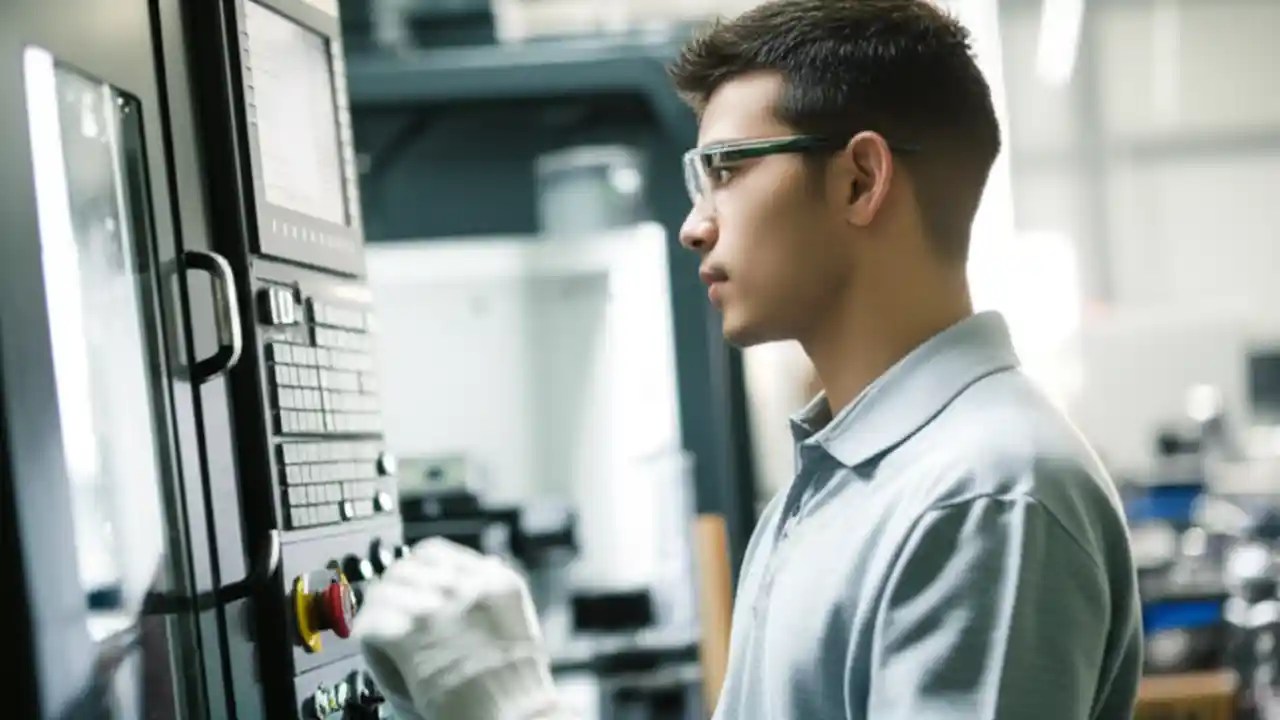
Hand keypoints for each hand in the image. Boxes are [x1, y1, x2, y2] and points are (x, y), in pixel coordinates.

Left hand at [353, 538, 572, 719]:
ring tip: (384, 633)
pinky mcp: (411, 637)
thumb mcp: (518, 622)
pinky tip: (378, 648)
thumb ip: (492, 593)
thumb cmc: (519, 685)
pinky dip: (369, 637)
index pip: (433, 552)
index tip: (409, 585)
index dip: (414, 570)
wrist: (515, 717)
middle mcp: (464, 585)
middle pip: (403, 569)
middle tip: (389, 612)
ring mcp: (436, 608)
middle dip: (392, 591)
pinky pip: (371, 623)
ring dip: (379, 614)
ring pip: (382, 593)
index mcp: (494, 579)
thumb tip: (483, 566)